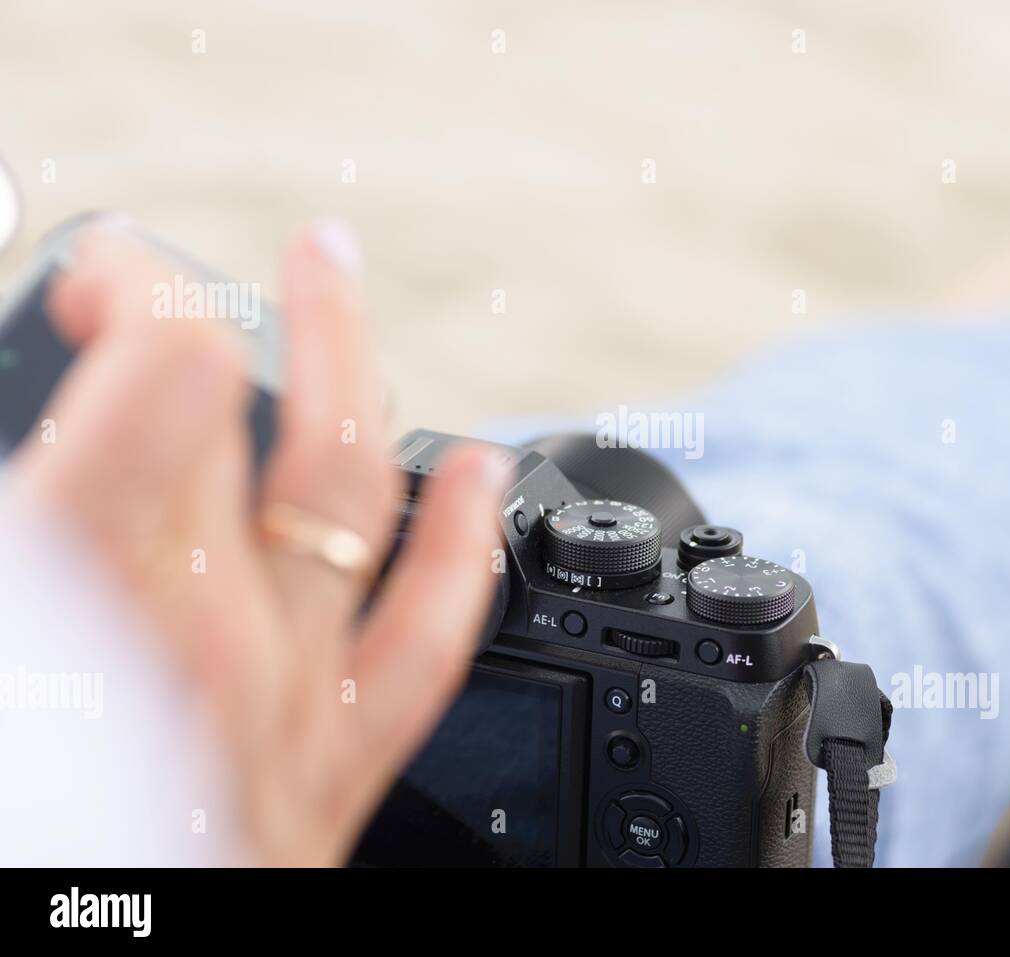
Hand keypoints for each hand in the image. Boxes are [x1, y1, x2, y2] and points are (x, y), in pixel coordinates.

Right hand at [6, 221, 509, 864]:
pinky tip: (482, 478)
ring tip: (333, 285)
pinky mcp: (331, 765)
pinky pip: (428, 638)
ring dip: (350, 369)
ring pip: (355, 487)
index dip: (140, 280)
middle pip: (256, 409)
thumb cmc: (14, 803)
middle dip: (212, 305)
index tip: (102, 276)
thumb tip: (36, 461)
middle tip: (167, 271)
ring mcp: (288, 694)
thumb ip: (28, 510)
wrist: (65, 945)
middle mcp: (210, 627)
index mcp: (81, 580)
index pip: (174, 360)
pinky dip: (464, 546)